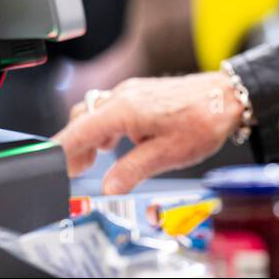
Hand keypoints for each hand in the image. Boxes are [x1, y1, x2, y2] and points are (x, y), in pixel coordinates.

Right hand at [54, 71, 244, 194]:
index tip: (48, 168)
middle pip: (82, 120)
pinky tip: (115, 142)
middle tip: (75, 172)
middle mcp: (123, 96)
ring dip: (89, 135)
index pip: (78, 131)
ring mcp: (133, 92)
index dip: (60, 152)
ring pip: (96, 112)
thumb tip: (108, 187)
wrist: (230, 96)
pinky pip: (112, 107)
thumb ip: (132, 170)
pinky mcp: (143, 93)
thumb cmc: (204, 120)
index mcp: (124, 110)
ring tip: (91, 161)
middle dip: (73, 146)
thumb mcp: (167, 154)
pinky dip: (105, 126)